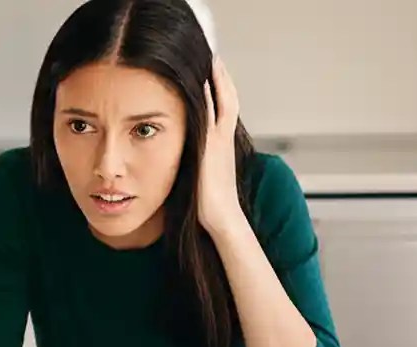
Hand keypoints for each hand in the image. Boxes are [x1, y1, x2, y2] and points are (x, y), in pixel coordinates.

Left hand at [197, 56, 245, 237]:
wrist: (221, 218)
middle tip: (216, 58)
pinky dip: (211, 95)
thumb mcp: (202, 177)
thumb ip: (197, 164)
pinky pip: (213, 113)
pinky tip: (203, 79)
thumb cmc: (209, 205)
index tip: (215, 75)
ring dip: (219, 80)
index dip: (222, 92)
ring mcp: (219, 142)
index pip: (225, 112)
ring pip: (224, 102)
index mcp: (221, 147)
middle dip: (223, 79)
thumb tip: (187, 163)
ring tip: (212, 59)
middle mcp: (223, 140)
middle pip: (229, 100)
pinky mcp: (211, 146)